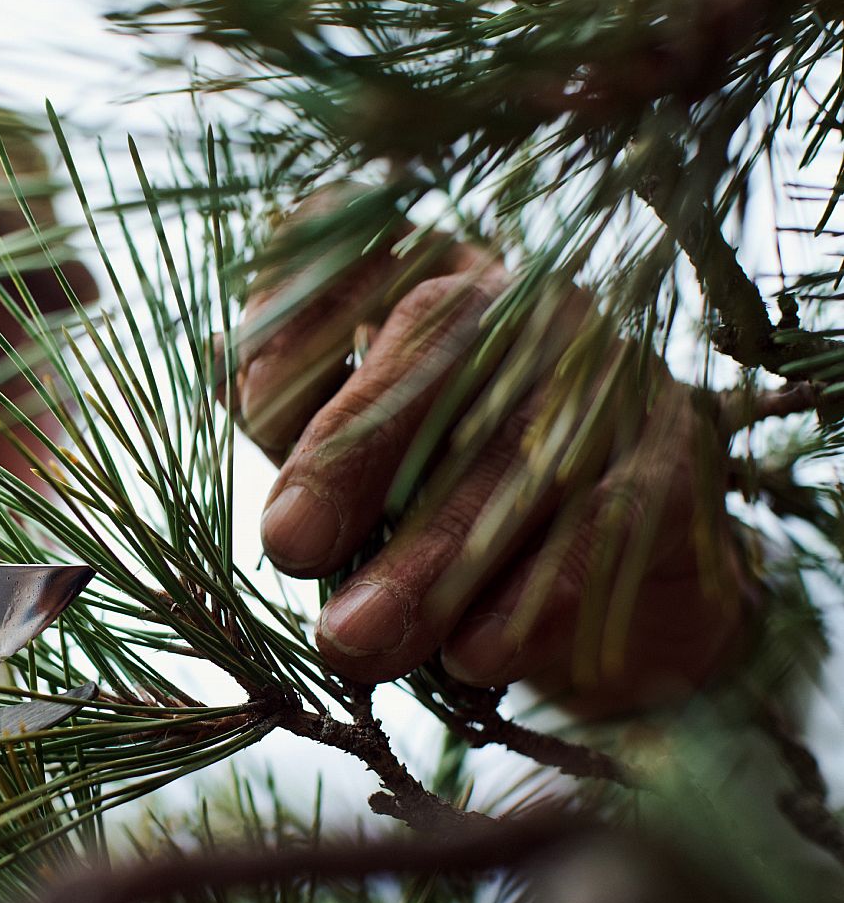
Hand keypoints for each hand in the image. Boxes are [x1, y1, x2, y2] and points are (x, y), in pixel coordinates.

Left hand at [237, 211, 750, 711]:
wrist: (624, 585)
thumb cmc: (452, 505)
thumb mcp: (365, 456)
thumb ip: (300, 420)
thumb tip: (225, 368)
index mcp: (434, 280)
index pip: (357, 247)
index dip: (298, 314)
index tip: (251, 403)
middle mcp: (527, 303)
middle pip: (435, 342)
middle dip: (352, 452)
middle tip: (289, 547)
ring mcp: (611, 374)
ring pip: (511, 454)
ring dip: (427, 557)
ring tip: (356, 638)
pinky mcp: (676, 461)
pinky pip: (600, 526)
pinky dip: (530, 598)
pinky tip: (474, 655)